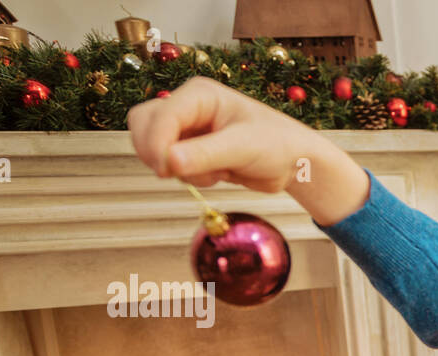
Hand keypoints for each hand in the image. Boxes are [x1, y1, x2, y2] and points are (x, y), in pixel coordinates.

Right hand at [127, 76, 316, 191]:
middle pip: (143, 125)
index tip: (166, 170)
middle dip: (157, 153)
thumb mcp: (243, 148)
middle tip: (177, 174)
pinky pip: (172, 166)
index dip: (155, 143)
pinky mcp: (192, 151)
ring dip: (179, 169)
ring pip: (155, 149)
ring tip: (215, 172)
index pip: (158, 115)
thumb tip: (170, 162)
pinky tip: (218, 175)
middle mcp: (188, 108)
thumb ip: (205, 155)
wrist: (294, 163)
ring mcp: (188, 130)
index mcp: (198, 95)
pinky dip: (190, 177)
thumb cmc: (277, 144)